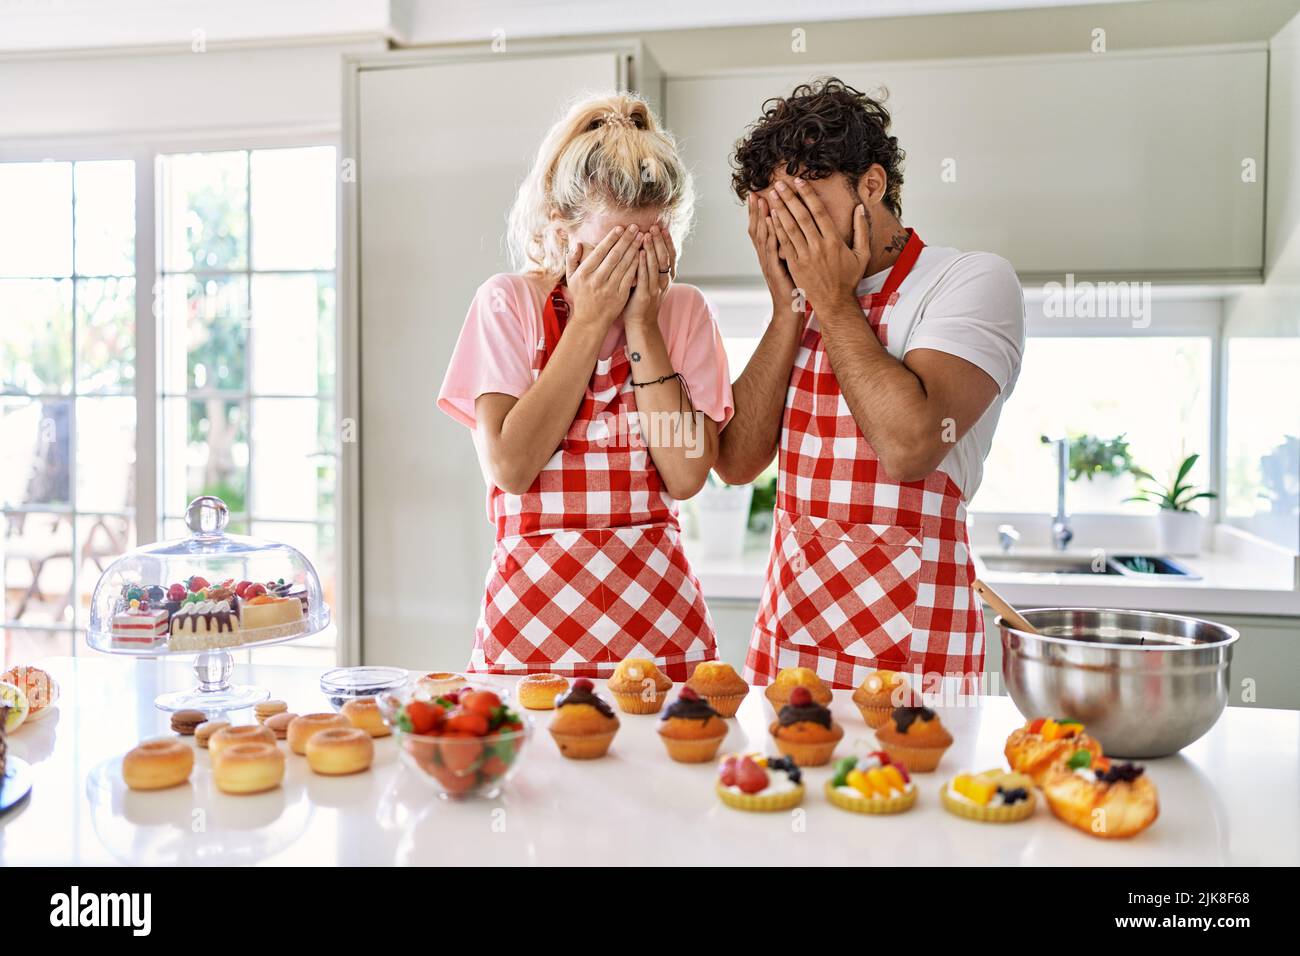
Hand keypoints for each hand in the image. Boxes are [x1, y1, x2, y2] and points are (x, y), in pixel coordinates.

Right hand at [565, 225, 640, 329]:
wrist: (590, 321)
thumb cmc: (581, 296)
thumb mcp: (571, 278)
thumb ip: (572, 260)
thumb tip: (576, 243)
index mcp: (585, 273)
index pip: (600, 251)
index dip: (611, 238)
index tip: (620, 227)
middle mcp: (597, 280)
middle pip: (614, 256)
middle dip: (626, 240)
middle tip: (635, 227)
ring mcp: (609, 288)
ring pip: (624, 265)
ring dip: (634, 249)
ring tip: (641, 237)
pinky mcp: (620, 296)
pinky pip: (630, 277)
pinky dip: (637, 265)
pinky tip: (643, 255)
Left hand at [622, 226, 672, 330]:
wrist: (641, 324)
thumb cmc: (642, 300)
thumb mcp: (651, 281)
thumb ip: (650, 266)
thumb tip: (645, 246)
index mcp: (667, 278)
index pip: (671, 256)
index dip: (667, 242)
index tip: (663, 228)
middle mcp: (664, 282)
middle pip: (664, 257)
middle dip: (659, 241)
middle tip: (654, 227)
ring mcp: (655, 288)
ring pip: (655, 265)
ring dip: (651, 249)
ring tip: (647, 235)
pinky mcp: (644, 295)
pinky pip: (644, 276)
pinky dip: (642, 263)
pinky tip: (639, 253)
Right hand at [747, 192, 797, 317]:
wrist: (790, 310)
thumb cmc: (794, 287)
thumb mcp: (790, 264)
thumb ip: (789, 247)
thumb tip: (795, 231)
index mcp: (769, 254)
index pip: (761, 229)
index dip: (758, 212)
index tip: (758, 194)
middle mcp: (765, 256)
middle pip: (757, 229)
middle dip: (756, 210)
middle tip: (754, 192)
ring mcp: (768, 263)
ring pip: (762, 236)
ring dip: (761, 217)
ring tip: (762, 199)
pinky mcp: (775, 269)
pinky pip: (771, 248)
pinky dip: (770, 233)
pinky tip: (771, 220)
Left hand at [766, 179, 869, 313]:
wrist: (834, 303)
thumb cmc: (849, 279)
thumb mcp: (862, 254)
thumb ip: (861, 230)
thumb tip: (860, 208)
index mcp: (834, 241)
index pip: (818, 212)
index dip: (808, 195)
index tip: (799, 182)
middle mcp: (818, 247)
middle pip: (801, 216)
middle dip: (789, 198)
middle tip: (779, 183)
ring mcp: (805, 256)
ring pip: (790, 228)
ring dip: (780, 210)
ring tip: (772, 195)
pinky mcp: (795, 266)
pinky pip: (784, 244)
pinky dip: (777, 229)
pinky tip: (771, 217)